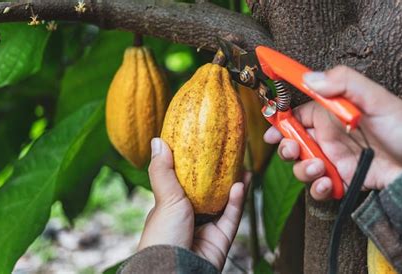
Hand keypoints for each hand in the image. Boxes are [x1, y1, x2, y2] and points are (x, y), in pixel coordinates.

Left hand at [137, 138, 249, 270]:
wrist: (174, 269)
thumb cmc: (163, 234)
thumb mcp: (164, 197)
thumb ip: (163, 170)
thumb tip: (158, 141)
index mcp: (173, 207)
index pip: (186, 183)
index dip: (197, 166)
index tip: (207, 148)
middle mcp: (190, 217)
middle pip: (210, 192)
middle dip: (221, 175)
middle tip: (232, 156)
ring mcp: (207, 228)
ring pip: (225, 203)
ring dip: (235, 185)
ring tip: (244, 167)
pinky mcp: (221, 239)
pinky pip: (232, 217)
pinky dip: (237, 201)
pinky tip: (242, 184)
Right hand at [264, 65, 401, 199]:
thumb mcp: (376, 97)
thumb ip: (344, 82)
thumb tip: (309, 78)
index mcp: (331, 115)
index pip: (297, 115)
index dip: (280, 121)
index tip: (270, 129)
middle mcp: (329, 137)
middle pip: (293, 143)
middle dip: (286, 148)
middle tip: (293, 149)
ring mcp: (334, 159)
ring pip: (302, 166)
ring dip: (302, 169)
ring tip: (318, 168)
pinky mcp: (342, 180)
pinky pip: (320, 187)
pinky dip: (318, 188)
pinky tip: (327, 183)